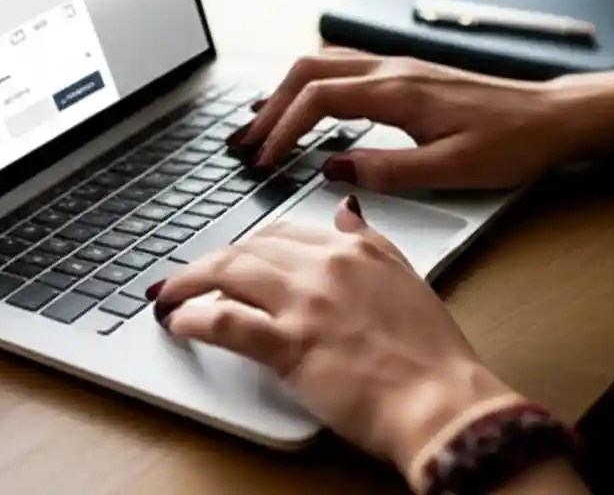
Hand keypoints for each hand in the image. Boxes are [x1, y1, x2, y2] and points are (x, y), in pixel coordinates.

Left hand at [148, 197, 516, 478]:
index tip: (232, 260)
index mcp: (355, 250)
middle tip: (188, 278)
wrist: (444, 403)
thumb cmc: (432, 357)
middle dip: (210, 262)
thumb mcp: (406, 279)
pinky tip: (178, 322)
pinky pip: (225, 321)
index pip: (283, 233)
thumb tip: (346, 211)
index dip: (248, 246)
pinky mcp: (289, 345)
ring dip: (188, 283)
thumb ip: (370, 242)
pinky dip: (192, 318)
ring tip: (169, 296)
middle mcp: (326, 267)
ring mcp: (305, 304)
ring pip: (228, 273)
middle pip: (248, 248)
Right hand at [234, 49, 574, 191]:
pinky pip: (341, 69)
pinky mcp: (405, 75)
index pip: (317, 100)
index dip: (283, 129)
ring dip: (285, 93)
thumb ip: (387, 170)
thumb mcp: (451, 170)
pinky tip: (304, 107)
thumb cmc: (512, 144)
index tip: (264, 160)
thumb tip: (332, 169)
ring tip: (261, 125)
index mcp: (398, 92)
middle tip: (246, 142)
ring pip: (321, 64)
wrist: (554, 117)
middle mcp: (392, 70)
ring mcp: (397, 67)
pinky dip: (310, 86)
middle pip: (307, 71)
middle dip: (270, 107)